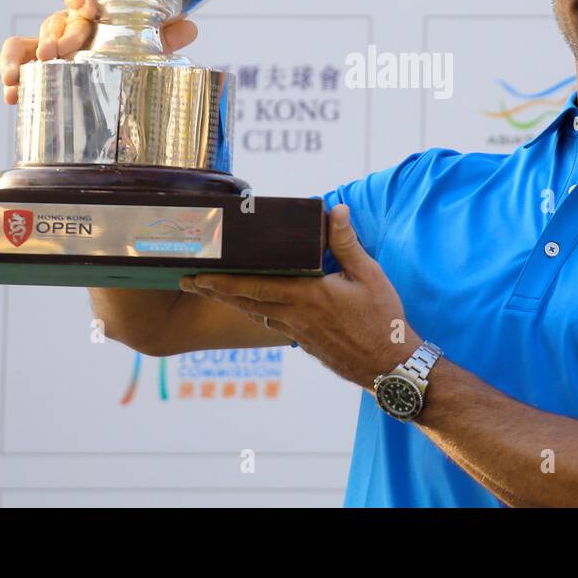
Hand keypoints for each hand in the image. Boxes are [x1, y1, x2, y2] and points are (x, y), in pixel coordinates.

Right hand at [0, 0, 198, 103]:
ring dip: (15, 60)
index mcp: (92, 16)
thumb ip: (166, 36)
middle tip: (48, 58)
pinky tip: (11, 96)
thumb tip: (189, 27)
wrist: (119, 71)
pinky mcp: (34, 67)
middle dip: (47, 42)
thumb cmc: (129, 48)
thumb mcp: (148, 43)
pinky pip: (16, 63)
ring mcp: (47, 47)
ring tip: (12, 81)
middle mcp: (67, 28)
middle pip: (50, 27)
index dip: (70, 29)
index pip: (76, 13)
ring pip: (23, 43)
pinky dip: (11, 78)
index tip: (64, 48)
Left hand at [179, 205, 417, 389]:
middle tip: (188, 282)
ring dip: (231, 301)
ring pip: (255, 313)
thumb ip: (346, 243)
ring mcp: (298, 332)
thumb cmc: (383, 320)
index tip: (197, 275)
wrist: (390, 367)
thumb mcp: (369, 276)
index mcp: (307, 296)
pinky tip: (252, 305)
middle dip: (214, 291)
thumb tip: (335, 211)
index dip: (222, 281)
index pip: (254, 286)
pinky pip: (271, 322)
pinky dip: (254, 311)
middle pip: (244, 301)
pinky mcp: (305, 342)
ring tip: (210, 290)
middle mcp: (295, 315)